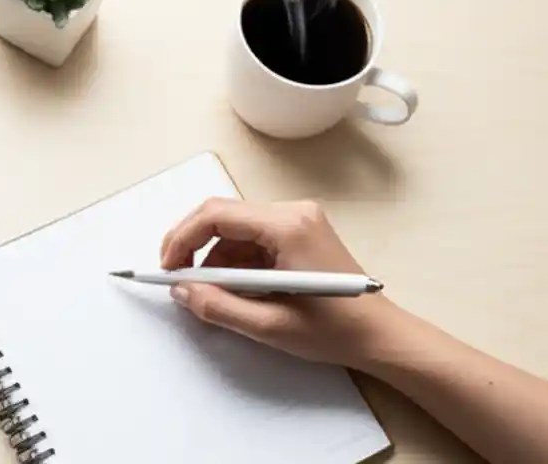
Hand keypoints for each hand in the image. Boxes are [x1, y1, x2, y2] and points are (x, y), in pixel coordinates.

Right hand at [159, 198, 401, 369]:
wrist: (380, 335)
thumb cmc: (335, 331)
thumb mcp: (268, 326)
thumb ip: (218, 306)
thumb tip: (181, 290)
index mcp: (288, 226)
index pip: (217, 215)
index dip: (183, 239)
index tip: (167, 268)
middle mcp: (294, 212)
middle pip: (223, 215)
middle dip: (193, 246)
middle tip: (175, 277)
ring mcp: (299, 219)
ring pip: (235, 229)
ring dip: (215, 258)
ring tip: (210, 293)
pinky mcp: (300, 231)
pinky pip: (252, 238)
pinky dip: (235, 262)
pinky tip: (236, 289)